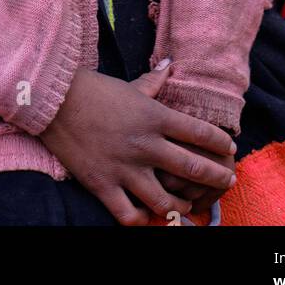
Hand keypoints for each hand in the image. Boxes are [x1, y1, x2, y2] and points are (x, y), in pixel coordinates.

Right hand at [38, 62, 236, 225]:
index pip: (201, 133)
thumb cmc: (95, 90)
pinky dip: (142, 220)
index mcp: (155, 116)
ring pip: (165, 201)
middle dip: (217, 178)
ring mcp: (124, 168)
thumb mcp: (130, 85)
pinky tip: (147, 216)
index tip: (230, 149)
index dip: (221, 144)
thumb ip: (154, 81)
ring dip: (181, 207)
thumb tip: (171, 64)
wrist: (55, 100)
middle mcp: (145, 144)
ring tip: (187, 207)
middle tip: (227, 182)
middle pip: (194, 168)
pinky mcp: (103, 185)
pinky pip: (129, 216)